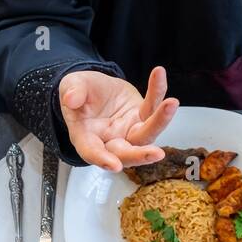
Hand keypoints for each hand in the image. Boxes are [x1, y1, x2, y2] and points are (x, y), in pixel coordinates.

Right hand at [58, 65, 177, 172]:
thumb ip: (72, 92)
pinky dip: (157, 92)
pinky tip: (159, 75)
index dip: (103, 160)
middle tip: (156, 154)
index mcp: (86, 138)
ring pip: (146, 134)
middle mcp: (109, 141)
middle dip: (140, 155)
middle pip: (126, 153)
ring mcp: (128, 132)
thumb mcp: (71, 87)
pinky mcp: (141, 118)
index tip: (115, 166)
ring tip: (171, 104)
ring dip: (160, 121)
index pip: (92, 152)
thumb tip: (71, 98)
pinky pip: (152, 108)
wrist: (93, 89)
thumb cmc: (79, 93)